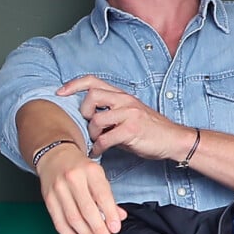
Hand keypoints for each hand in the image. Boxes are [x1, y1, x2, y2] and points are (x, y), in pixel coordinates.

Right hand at [34, 140, 126, 233]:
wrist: (55, 156)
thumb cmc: (80, 167)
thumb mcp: (98, 176)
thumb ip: (109, 197)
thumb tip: (119, 217)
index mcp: (90, 171)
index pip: (102, 195)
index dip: (109, 214)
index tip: (115, 228)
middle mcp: (73, 179)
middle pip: (86, 210)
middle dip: (98, 230)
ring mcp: (59, 189)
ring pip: (72, 218)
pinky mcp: (48, 199)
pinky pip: (59, 221)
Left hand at [58, 75, 193, 160]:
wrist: (173, 139)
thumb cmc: (150, 130)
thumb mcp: (130, 115)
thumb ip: (111, 113)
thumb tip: (87, 121)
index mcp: (123, 95)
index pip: (93, 81)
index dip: (73, 85)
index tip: (60, 93)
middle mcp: (125, 100)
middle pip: (91, 96)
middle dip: (83, 112)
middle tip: (87, 125)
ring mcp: (129, 114)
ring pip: (96, 120)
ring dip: (91, 134)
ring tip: (95, 142)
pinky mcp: (132, 130)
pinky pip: (105, 139)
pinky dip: (97, 148)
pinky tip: (99, 152)